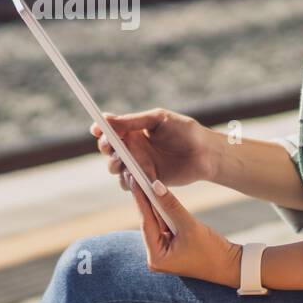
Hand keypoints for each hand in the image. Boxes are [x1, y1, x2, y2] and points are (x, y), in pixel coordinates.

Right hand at [89, 108, 215, 192]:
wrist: (206, 154)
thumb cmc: (185, 131)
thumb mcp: (158, 119)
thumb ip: (133, 121)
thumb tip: (106, 118)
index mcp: (134, 129)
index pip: (110, 129)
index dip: (100, 130)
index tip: (97, 129)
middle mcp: (133, 147)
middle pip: (108, 150)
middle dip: (107, 149)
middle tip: (113, 148)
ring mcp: (139, 164)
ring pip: (115, 168)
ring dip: (115, 166)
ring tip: (124, 163)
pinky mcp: (146, 180)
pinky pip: (128, 183)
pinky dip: (127, 181)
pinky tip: (134, 176)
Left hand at [127, 176, 242, 287]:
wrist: (231, 265)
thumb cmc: (212, 251)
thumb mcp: (190, 226)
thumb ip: (172, 205)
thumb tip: (155, 186)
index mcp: (156, 258)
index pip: (146, 223)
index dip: (140, 200)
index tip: (134, 180)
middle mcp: (155, 256)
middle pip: (149, 222)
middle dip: (145, 200)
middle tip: (136, 177)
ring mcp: (163, 252)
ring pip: (157, 222)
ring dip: (154, 203)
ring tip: (144, 181)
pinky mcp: (171, 247)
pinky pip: (164, 225)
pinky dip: (164, 211)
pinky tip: (156, 193)